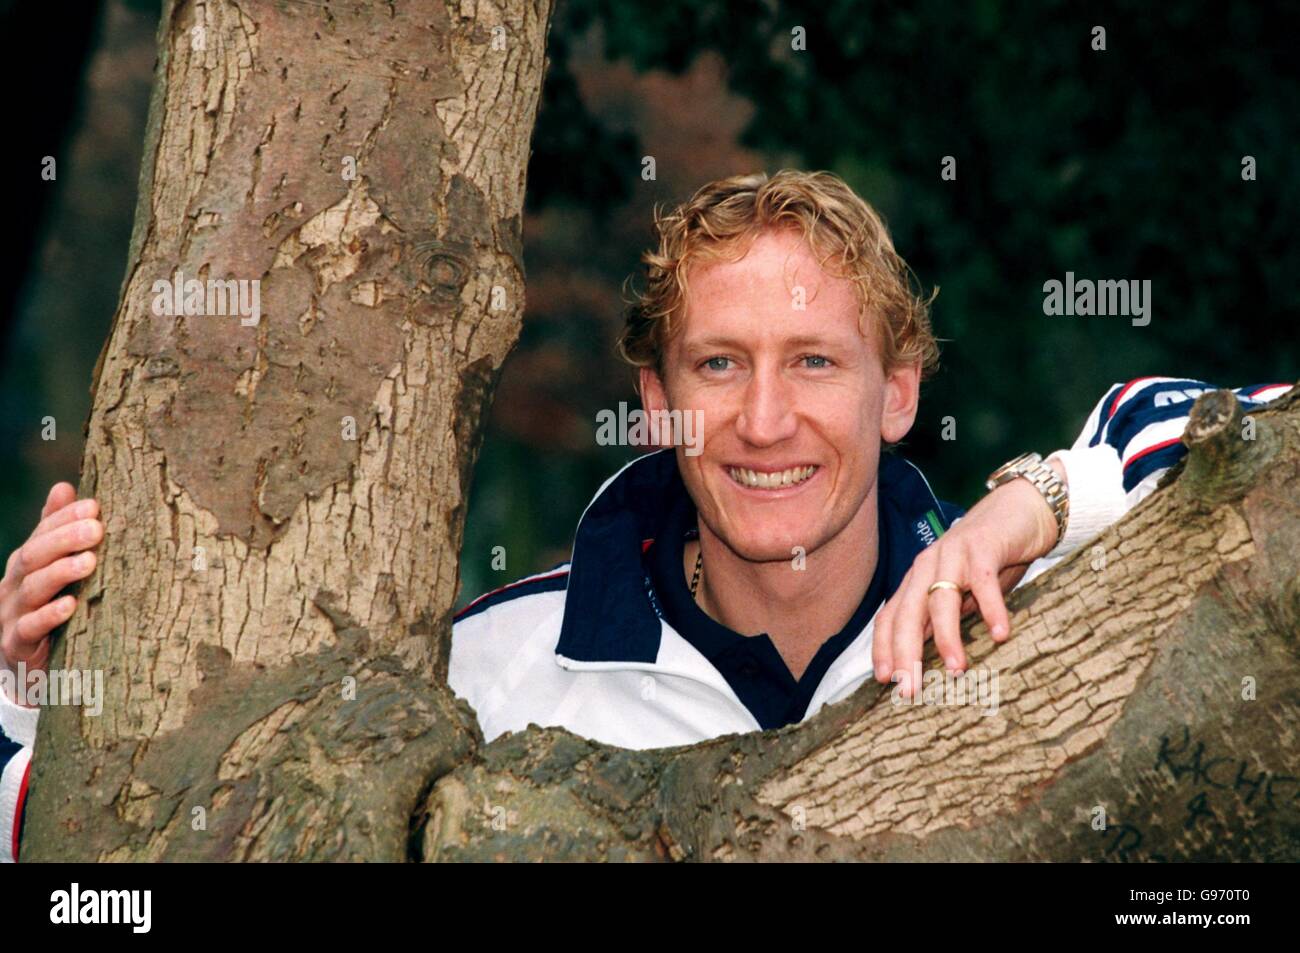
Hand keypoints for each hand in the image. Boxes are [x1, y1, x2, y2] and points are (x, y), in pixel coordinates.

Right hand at [0, 483, 102, 705]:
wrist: (25, 670)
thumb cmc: (46, 611)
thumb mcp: (51, 570)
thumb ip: (56, 532)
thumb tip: (64, 486)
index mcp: (26, 564)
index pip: (41, 534)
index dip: (64, 518)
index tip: (95, 505)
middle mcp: (14, 585)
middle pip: (34, 556)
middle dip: (64, 539)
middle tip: (97, 527)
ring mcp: (11, 615)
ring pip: (32, 589)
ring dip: (60, 572)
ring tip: (89, 560)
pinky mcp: (15, 646)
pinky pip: (29, 629)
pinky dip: (49, 616)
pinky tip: (71, 605)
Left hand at [872, 458, 1063, 697]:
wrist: (1019, 510)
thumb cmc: (989, 560)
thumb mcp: (962, 593)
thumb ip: (944, 618)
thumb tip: (930, 660)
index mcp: (917, 579)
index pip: (890, 617)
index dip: (884, 648)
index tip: (884, 680)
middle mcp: (927, 566)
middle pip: (908, 613)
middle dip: (906, 653)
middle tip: (910, 689)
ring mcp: (953, 554)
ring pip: (940, 599)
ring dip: (947, 637)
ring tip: (958, 670)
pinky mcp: (983, 546)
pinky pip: (982, 581)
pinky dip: (991, 608)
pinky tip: (1000, 634)